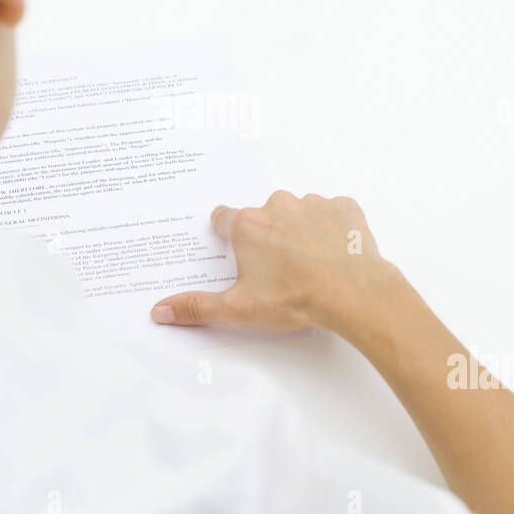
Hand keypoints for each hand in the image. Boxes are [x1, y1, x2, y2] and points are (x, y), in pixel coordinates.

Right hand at [150, 190, 397, 337]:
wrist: (352, 293)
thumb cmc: (296, 298)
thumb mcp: (238, 309)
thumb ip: (196, 307)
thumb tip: (161, 310)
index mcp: (248, 226)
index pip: (223, 218)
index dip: (228, 234)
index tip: (236, 248)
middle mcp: (278, 206)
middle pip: (263, 216)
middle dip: (268, 237)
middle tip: (278, 268)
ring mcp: (313, 204)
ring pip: (299, 213)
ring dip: (300, 231)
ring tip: (310, 264)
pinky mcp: (344, 208)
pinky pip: (333, 213)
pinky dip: (332, 230)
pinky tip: (334, 254)